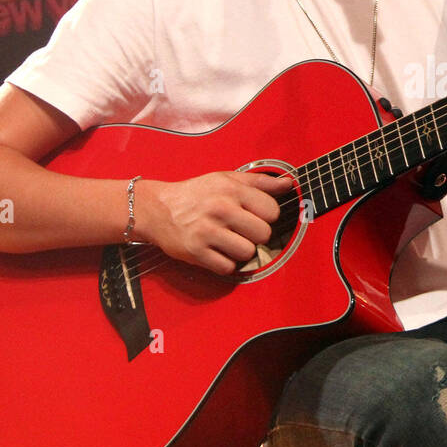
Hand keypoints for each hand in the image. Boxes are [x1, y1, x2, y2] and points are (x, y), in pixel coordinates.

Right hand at [137, 171, 293, 274]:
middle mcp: (220, 209)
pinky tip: (216, 251)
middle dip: (255, 235)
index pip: (272, 211)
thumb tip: (288, 184)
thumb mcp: (227, 178)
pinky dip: (225, 263)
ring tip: (227, 240)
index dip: (267, 216)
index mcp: (231, 189)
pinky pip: (228, 267)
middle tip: (241, 230)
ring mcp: (207, 231)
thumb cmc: (196, 194)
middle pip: (263, 234)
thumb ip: (260, 182)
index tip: (254, 215)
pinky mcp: (196, 252)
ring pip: (248, 253)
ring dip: (240, 250)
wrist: (157, 208)